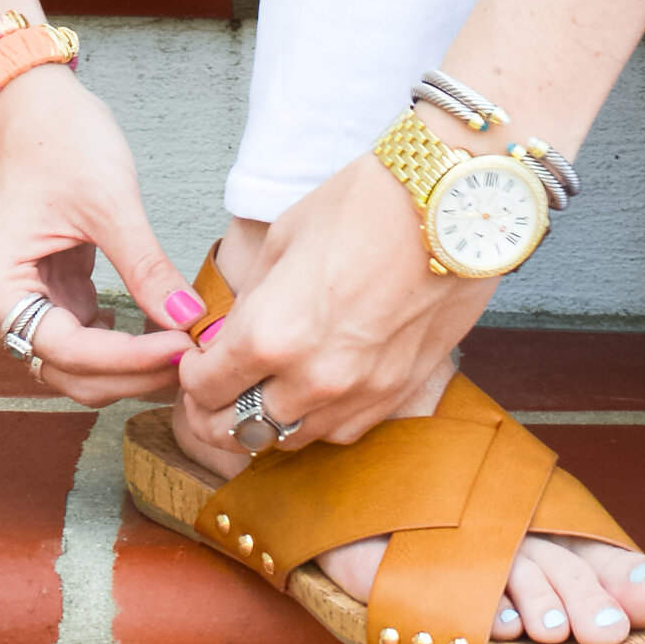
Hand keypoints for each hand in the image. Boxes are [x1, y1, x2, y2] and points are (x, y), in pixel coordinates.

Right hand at [0, 63, 194, 404]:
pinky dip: (113, 343)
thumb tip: (188, 319)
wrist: (27, 99)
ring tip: (180, 352)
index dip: (129, 358)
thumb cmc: (55, 136)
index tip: (183, 349)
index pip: (65, 349)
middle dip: (128, 373)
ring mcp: (7, 298)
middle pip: (63, 369)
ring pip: (68, 361)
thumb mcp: (109, 202)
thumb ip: (146, 267)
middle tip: (191, 362)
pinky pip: (72, 335)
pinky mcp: (33, 288)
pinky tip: (155, 335)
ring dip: (122, 365)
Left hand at [176, 150, 493, 451]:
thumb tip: (235, 330)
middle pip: (238, 429)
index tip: (195, 364)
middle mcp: (311, 379)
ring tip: (258, 398)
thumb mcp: (285, 240)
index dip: (191, 377)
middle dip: (213, 414)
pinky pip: (341, 432)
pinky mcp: (398, 393)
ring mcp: (359, 393)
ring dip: (264, 424)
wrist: (453, 203)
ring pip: (289, 441)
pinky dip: (316, 422)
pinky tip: (311, 397)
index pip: (206, 388)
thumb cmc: (367, 204)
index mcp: (270, 335)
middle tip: (210, 397)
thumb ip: (253, 300)